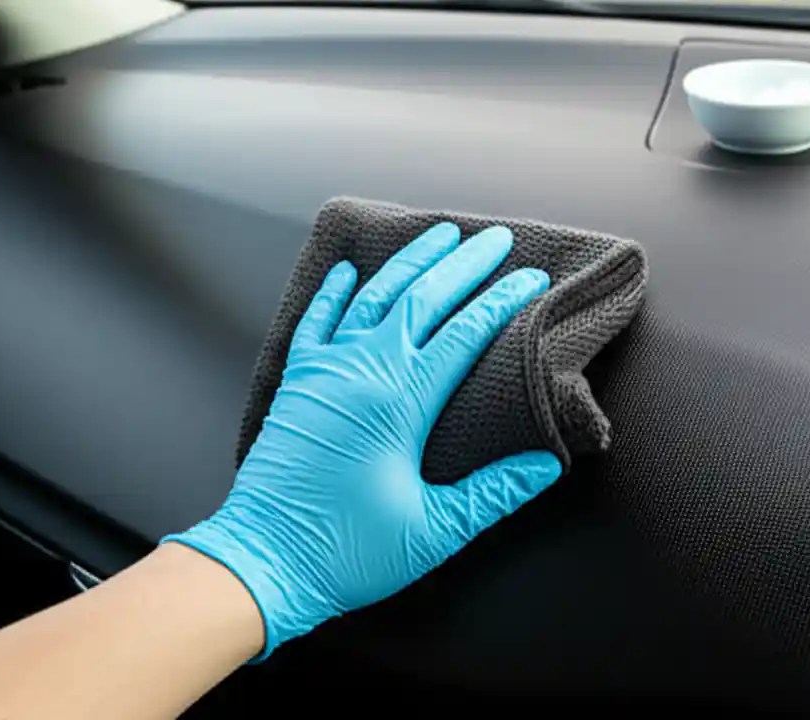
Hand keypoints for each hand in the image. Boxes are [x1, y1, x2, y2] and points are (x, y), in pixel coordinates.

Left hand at [164, 222, 560, 660]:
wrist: (261, 561)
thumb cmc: (346, 552)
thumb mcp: (434, 531)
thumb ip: (493, 493)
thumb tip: (547, 464)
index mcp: (400, 403)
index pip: (464, 335)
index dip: (502, 302)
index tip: (533, 278)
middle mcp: (361, 373)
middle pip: (421, 299)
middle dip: (463, 264)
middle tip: (497, 238)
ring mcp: (325, 373)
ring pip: (373, 298)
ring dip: (409, 262)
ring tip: (438, 234)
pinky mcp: (298, 385)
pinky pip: (317, 323)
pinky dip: (334, 293)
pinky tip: (349, 272)